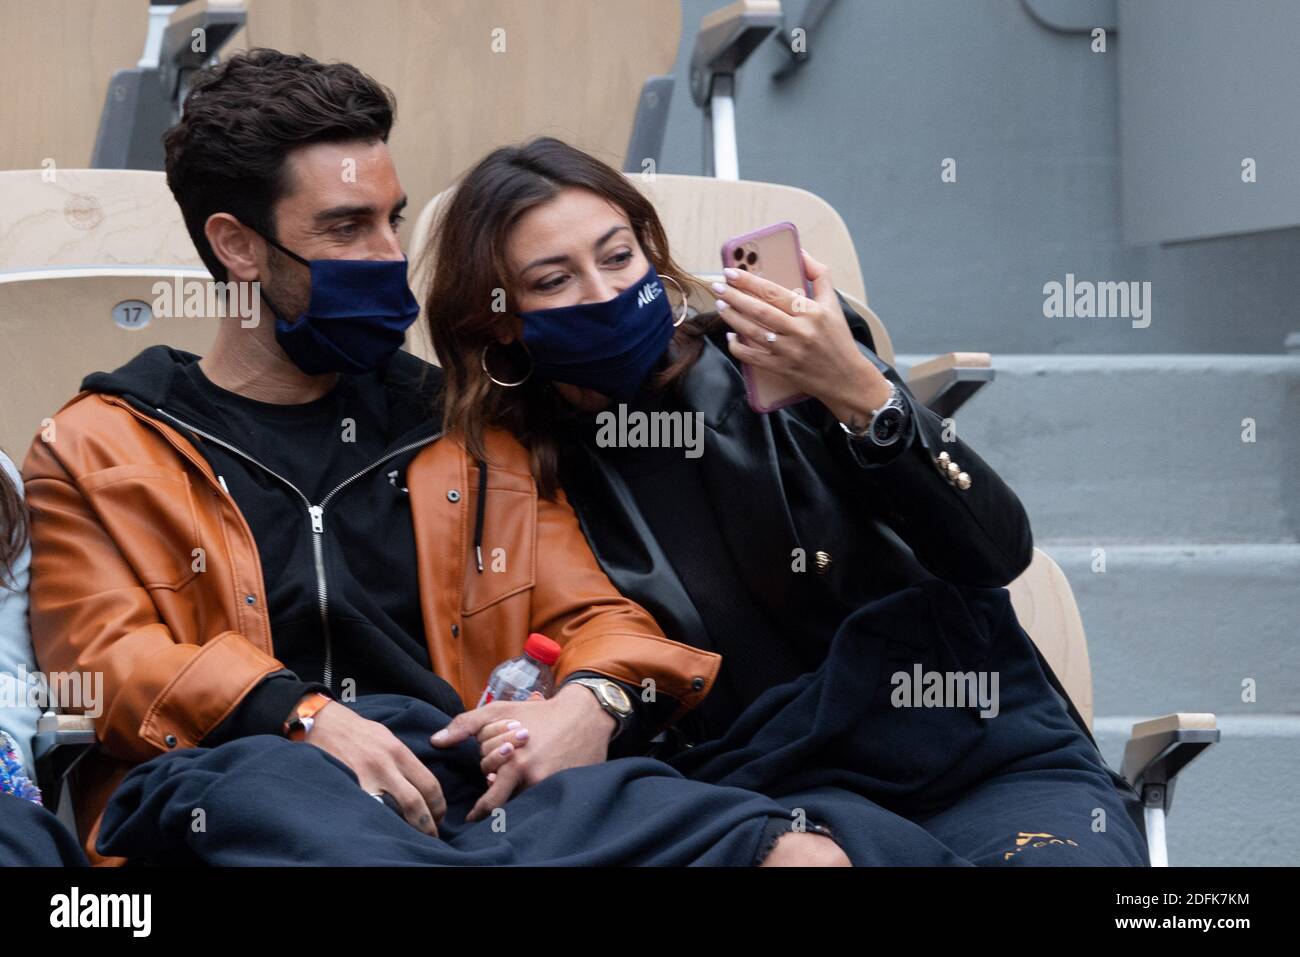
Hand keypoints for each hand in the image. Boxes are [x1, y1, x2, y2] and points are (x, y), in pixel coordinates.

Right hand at [306, 701, 445, 837]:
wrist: (323, 724)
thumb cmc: (357, 731)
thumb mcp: (387, 737)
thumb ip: (403, 759)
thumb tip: (420, 782)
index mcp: (398, 752)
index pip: (429, 784)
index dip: (438, 805)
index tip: (439, 816)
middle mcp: (384, 766)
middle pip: (415, 802)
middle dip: (427, 823)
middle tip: (430, 834)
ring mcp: (364, 779)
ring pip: (393, 812)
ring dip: (406, 828)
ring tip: (410, 836)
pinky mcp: (348, 787)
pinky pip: (368, 811)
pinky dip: (380, 822)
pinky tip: (384, 829)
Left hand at [430, 683, 616, 821]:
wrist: (585, 717)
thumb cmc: (539, 714)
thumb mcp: (500, 710)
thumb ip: (466, 724)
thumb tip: (436, 741)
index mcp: (510, 757)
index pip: (485, 773)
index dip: (488, 764)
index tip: (493, 765)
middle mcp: (528, 775)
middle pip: (496, 798)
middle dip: (494, 790)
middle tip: (495, 788)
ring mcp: (547, 786)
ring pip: (516, 801)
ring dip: (511, 795)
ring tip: (514, 784)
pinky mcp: (562, 789)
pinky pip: (537, 803)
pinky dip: (530, 797)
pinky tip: (530, 789)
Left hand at [713, 249, 892, 426]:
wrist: (846, 378)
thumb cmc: (838, 338)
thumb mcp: (833, 303)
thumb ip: (819, 274)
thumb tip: (801, 252)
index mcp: (811, 312)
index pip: (774, 292)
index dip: (750, 281)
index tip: (731, 272)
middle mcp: (799, 331)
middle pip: (759, 310)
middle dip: (734, 297)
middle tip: (717, 286)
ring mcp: (788, 352)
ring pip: (753, 332)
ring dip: (732, 317)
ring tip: (720, 305)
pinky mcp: (781, 369)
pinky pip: (752, 357)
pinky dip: (738, 346)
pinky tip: (730, 336)